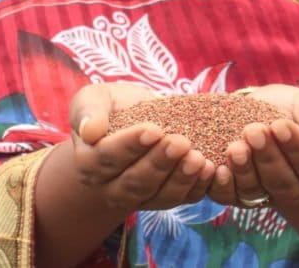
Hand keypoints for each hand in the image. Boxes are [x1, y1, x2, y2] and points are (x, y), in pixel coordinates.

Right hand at [69, 83, 215, 211]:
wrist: (127, 123)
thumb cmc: (109, 108)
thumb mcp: (93, 100)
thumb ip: (88, 112)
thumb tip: (91, 131)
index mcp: (89, 162)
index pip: (108, 158)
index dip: (130, 145)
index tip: (154, 129)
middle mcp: (111, 187)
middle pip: (135, 182)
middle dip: (160, 163)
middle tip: (181, 143)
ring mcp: (139, 197)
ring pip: (159, 197)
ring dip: (181, 179)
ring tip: (198, 159)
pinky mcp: (164, 197)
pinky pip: (181, 199)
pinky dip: (197, 187)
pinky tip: (210, 170)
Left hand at [208, 84, 298, 208]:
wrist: (262, 110)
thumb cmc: (292, 110)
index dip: (295, 145)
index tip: (280, 126)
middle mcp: (291, 187)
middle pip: (280, 180)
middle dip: (266, 155)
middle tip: (254, 131)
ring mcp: (262, 193)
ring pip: (254, 190)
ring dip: (243, 169)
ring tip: (235, 147)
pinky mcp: (235, 193)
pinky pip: (228, 196)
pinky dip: (220, 186)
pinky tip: (215, 169)